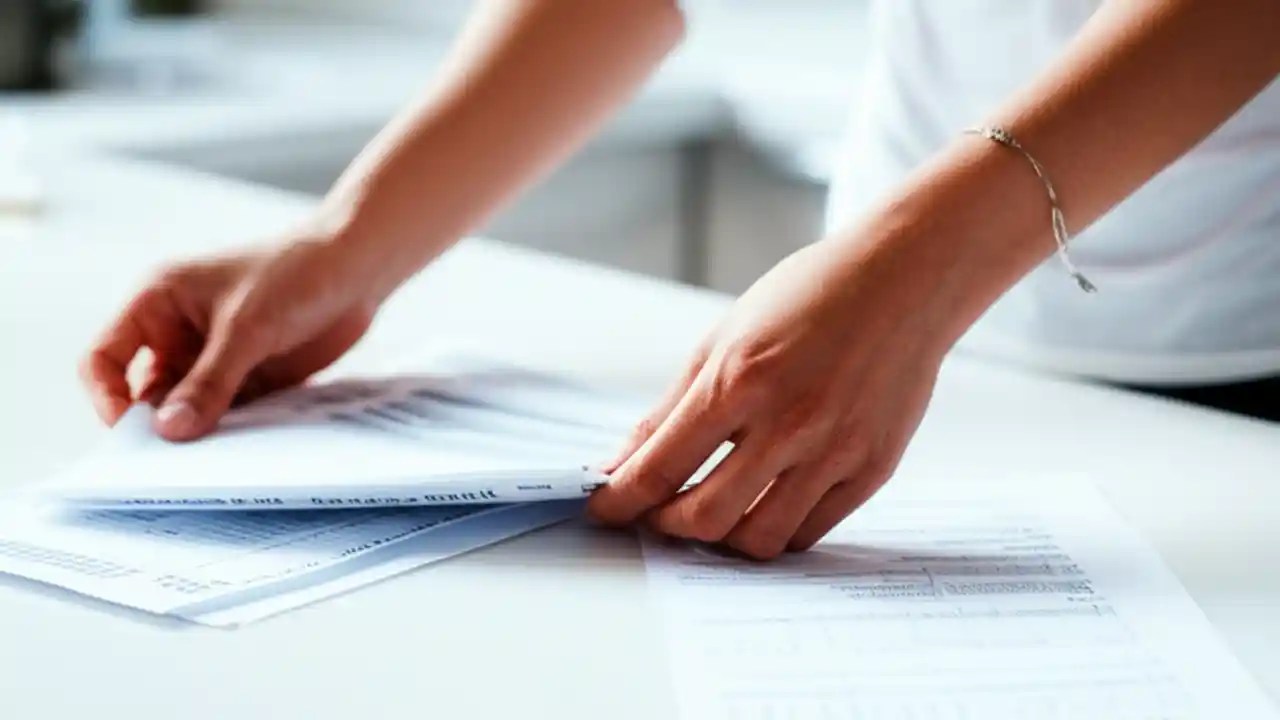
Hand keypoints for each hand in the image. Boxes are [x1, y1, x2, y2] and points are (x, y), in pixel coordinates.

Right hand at [80, 234, 380, 440]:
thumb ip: (209, 381)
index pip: (104, 358)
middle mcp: (177, 334)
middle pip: (144, 394)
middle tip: (174, 465)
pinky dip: (230, 434)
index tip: (130, 433)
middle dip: (156, 427)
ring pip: (187, 410)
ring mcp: (213, 359)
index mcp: (156, 303)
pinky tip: (244, 454)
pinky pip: (226, 416)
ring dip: (197, 435)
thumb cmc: (296, 274)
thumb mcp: (247, 327)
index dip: (107, 397)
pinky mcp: (248, 379)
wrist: (359, 268)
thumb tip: (168, 431)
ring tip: (213, 463)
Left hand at [588, 233, 965, 558]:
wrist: (903, 281)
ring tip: (710, 512)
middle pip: (704, 517)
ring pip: (758, 539)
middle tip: (657, 513)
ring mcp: (835, 451)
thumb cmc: (807, 298)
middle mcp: (787, 423)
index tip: (604, 511)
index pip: (658, 469)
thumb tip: (622, 466)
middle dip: (665, 526)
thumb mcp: (722, 339)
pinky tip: (760, 506)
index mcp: (738, 381)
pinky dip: (774, 531)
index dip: (619, 502)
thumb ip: (670, 411)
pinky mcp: (872, 469)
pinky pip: (809, 532)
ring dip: (720, 539)